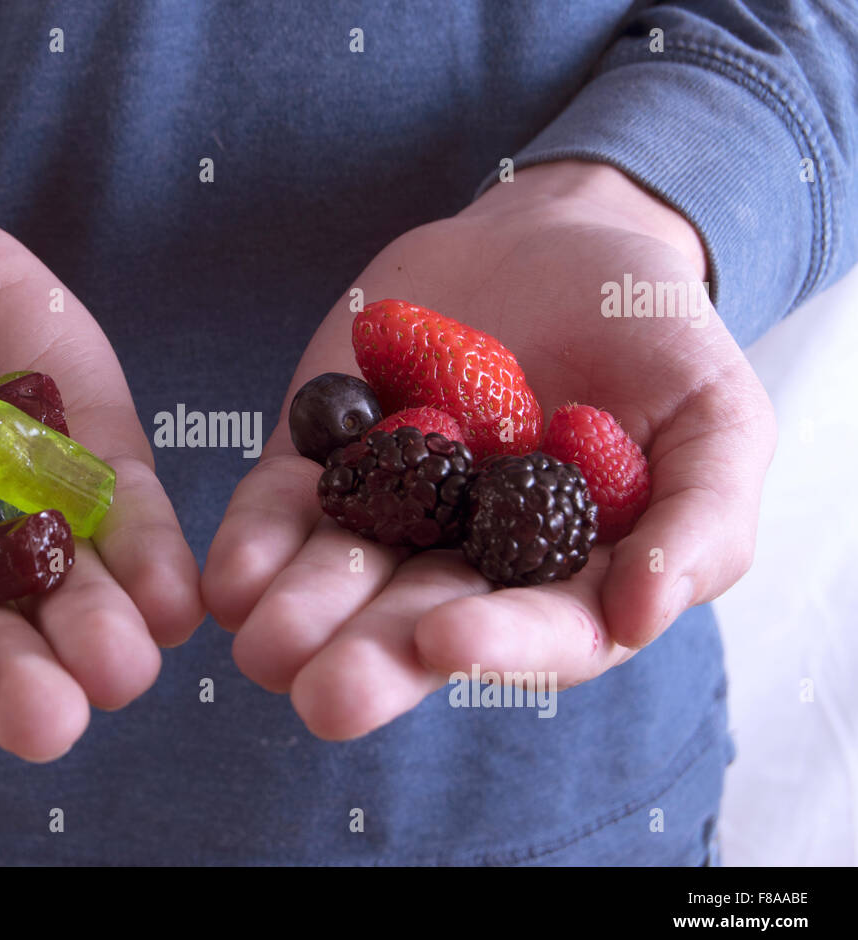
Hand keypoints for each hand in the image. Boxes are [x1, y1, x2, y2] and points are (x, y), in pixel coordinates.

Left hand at [203, 160, 773, 739]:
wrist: (558, 236)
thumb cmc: (655, 335)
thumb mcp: (716, 417)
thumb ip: (701, 518)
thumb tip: (646, 615)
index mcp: (564, 575)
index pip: (537, 631)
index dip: (499, 644)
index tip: (449, 642)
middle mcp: (467, 561)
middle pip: (418, 623)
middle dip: (372, 660)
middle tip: (324, 697)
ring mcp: (391, 510)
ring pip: (340, 577)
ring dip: (301, 614)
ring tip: (263, 645)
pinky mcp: (324, 458)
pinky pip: (286, 506)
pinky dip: (257, 539)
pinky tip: (229, 576)